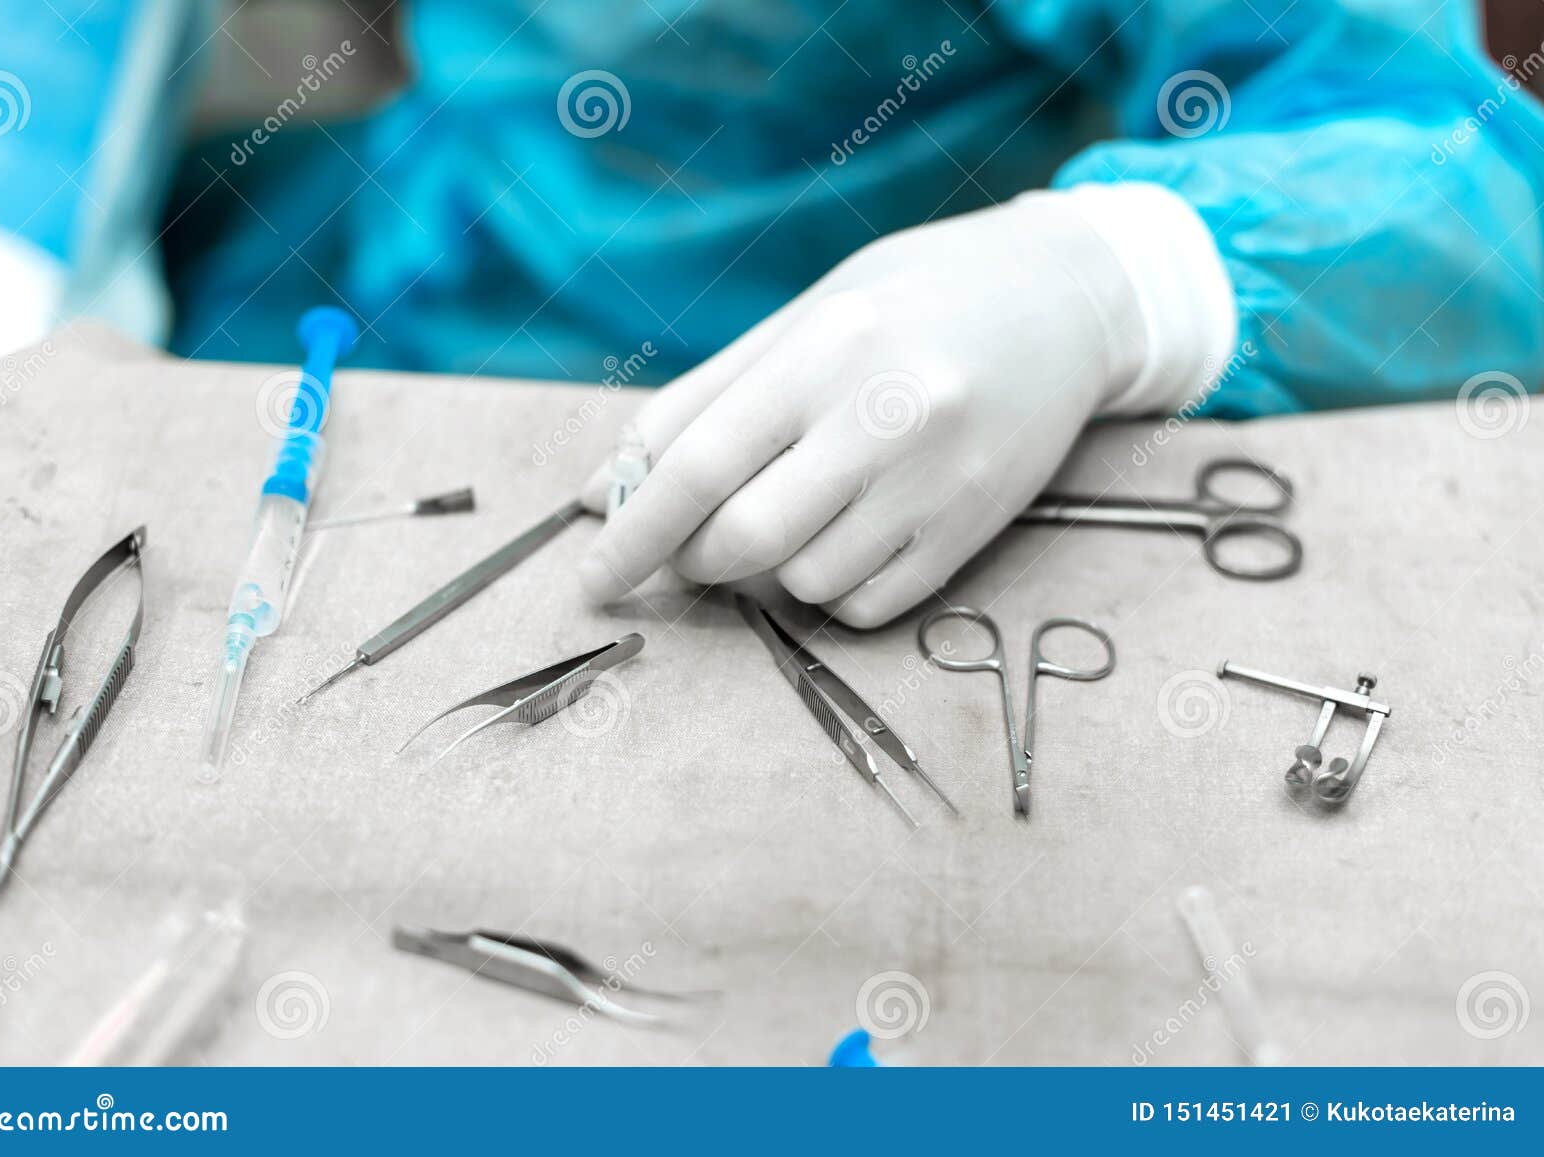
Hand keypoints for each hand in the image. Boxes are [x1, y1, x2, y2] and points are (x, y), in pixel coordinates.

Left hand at [576, 189, 1151, 626]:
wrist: (1062, 302)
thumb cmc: (909, 302)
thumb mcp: (799, 322)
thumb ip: (694, 405)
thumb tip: (599, 491)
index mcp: (825, 351)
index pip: (698, 465)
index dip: (632, 533)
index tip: (594, 577)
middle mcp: (886, 417)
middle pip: (745, 540)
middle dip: (695, 558)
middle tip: (695, 542)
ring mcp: (939, 481)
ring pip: (804, 582)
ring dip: (769, 571)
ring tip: (796, 512)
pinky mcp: (975, 530)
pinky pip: (867, 606)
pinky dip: (829, 591)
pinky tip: (845, 536)